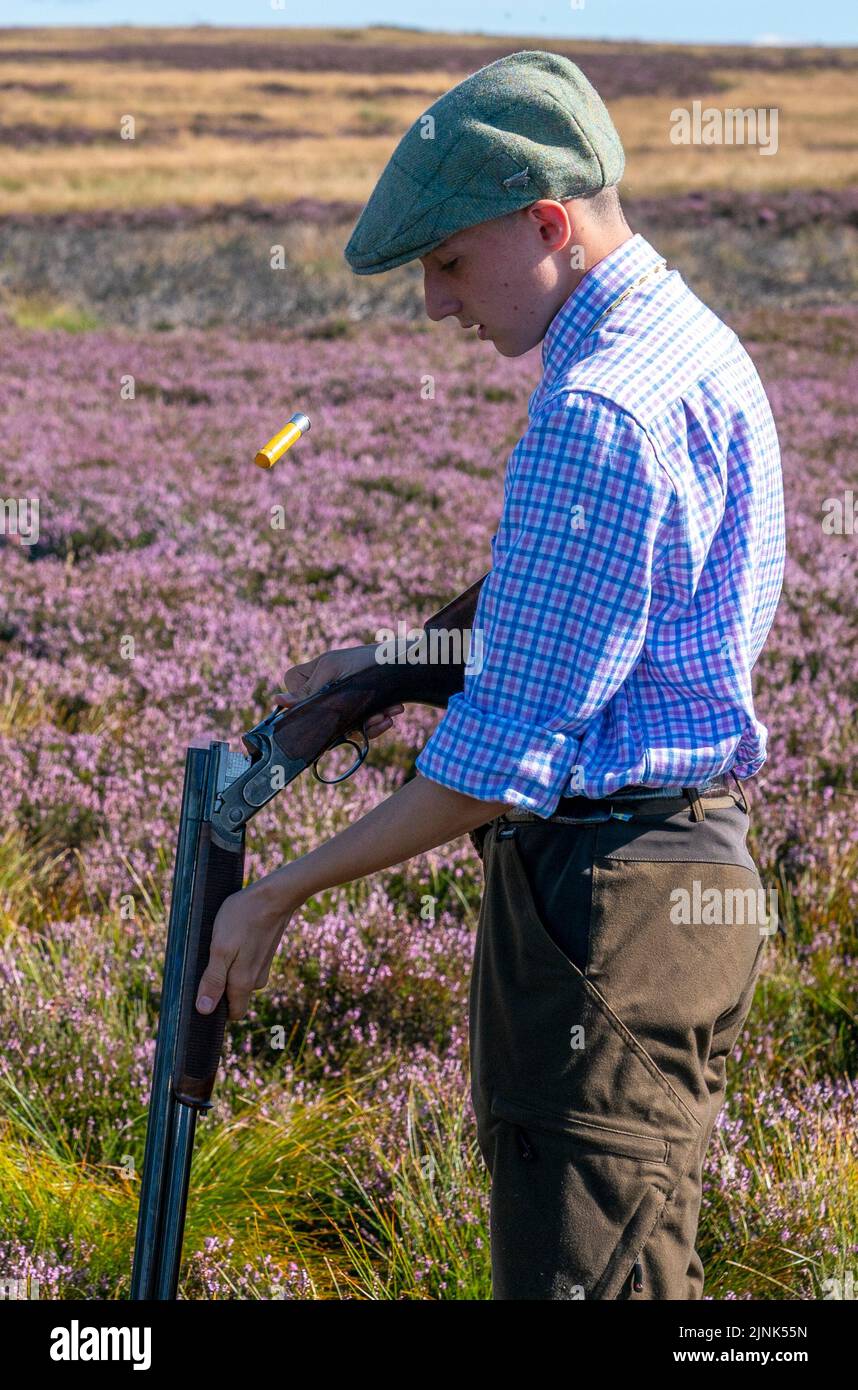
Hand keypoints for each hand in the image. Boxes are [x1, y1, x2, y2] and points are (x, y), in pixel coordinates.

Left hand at [195, 866, 301, 1021]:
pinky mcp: (265, 953)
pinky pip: (247, 964)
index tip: (203, 996)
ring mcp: (263, 966)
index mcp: (244, 983)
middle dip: (220, 988)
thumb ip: (213, 980)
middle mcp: (256, 980)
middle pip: (235, 997)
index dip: (217, 1010)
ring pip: (241, 979)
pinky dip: (237, 957)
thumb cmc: (243, 919)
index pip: (233, 1013)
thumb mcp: (220, 949)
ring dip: (227, 969)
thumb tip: (204, 1010)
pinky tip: (231, 938)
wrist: (274, 896)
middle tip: (205, 966)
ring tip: (216, 947)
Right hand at [274, 642, 403, 739]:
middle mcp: (323, 693)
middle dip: (346, 720)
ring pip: (343, 728)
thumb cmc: (364, 660)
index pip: (293, 695)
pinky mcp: (359, 713)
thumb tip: (277, 700)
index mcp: (310, 677)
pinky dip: (376, 724)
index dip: (302, 703)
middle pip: (321, 718)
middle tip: (371, 714)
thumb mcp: (333, 671)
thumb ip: (308, 690)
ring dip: (368, 723)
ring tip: (387, 713)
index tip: (323, 704)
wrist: (403, 663)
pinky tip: (391, 715)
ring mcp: (341, 704)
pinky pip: (360, 729)